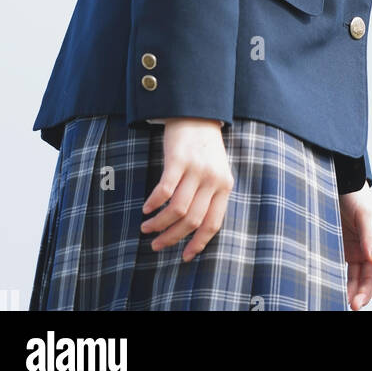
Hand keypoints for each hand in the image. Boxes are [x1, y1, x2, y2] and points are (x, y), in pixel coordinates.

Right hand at [140, 118, 233, 263]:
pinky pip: (165, 190)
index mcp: (225, 185)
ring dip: (159, 224)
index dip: (198, 243)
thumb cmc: (204, 147)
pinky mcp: (179, 159)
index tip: (184, 257)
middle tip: (156, 245)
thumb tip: (193, 228)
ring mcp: (196, 169)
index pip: (213, 223)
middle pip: (192, 220)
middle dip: (172, 238)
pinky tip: (146, 209)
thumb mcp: (216, 171)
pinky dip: (154, 204)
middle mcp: (213, 179)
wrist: (197, 113)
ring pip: (177, 209)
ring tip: (147, 228)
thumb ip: (210, 195)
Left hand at [338, 185, 371, 308]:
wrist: (339, 187)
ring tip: (350, 304)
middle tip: (356, 304)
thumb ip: (369, 236)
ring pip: (361, 278)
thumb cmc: (356, 196)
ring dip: (357, 292)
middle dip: (367, 292)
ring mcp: (360, 251)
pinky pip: (348, 272)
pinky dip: (346, 284)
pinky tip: (341, 292)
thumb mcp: (365, 213)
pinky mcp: (347, 252)